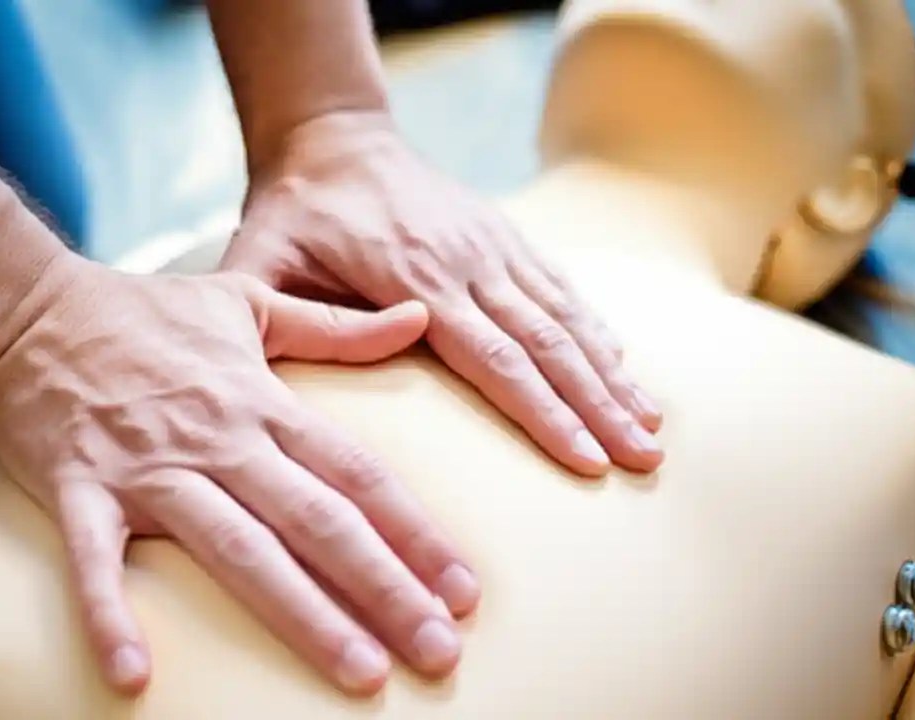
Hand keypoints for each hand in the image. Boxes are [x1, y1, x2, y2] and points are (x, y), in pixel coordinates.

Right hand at [0, 254, 478, 697]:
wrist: (30, 308)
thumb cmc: (143, 312)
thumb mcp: (249, 302)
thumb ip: (336, 325)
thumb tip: (421, 317)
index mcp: (261, 402)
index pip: (356, 473)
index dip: (415, 531)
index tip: (465, 589)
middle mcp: (218, 439)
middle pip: (316, 520)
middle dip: (384, 588)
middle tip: (439, 652)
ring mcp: (147, 468)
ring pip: (237, 548)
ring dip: (301, 613)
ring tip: (360, 673)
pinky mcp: (78, 489)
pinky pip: (94, 560)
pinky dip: (110, 614)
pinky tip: (136, 676)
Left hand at [220, 111, 663, 476]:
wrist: (332, 140)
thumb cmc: (293, 215)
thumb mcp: (262, 265)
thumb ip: (284, 322)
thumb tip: (301, 396)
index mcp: (414, 280)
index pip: (495, 360)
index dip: (544, 413)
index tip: (586, 460)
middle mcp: (469, 263)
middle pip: (547, 346)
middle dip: (600, 408)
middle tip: (644, 463)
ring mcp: (493, 246)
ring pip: (565, 317)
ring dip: (611, 375)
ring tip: (652, 428)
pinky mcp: (503, 235)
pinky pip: (560, 286)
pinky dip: (595, 329)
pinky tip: (624, 366)